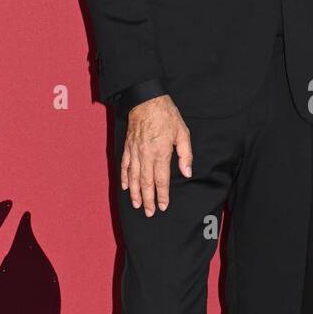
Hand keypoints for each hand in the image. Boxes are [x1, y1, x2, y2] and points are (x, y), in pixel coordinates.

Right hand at [121, 94, 191, 215]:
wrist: (146, 100)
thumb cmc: (167, 116)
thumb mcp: (182, 133)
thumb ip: (185, 155)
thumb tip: (187, 173)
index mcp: (160, 153)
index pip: (161, 180)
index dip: (162, 195)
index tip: (163, 206)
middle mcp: (145, 155)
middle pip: (146, 183)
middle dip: (148, 199)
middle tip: (149, 213)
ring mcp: (135, 152)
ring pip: (134, 177)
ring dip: (135, 193)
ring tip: (137, 205)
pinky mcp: (128, 147)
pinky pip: (125, 166)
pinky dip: (125, 178)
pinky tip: (126, 187)